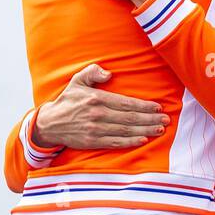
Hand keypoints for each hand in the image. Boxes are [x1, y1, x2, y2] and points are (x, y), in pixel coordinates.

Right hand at [34, 64, 168, 149]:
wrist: (49, 123)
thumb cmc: (68, 100)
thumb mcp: (77, 80)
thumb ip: (93, 72)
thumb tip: (109, 73)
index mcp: (96, 98)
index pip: (126, 103)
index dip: (144, 106)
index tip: (158, 107)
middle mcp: (97, 114)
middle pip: (130, 118)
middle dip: (150, 119)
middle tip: (166, 120)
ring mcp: (95, 129)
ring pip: (126, 131)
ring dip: (145, 130)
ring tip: (160, 129)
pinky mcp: (92, 141)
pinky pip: (116, 142)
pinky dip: (131, 142)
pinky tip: (143, 139)